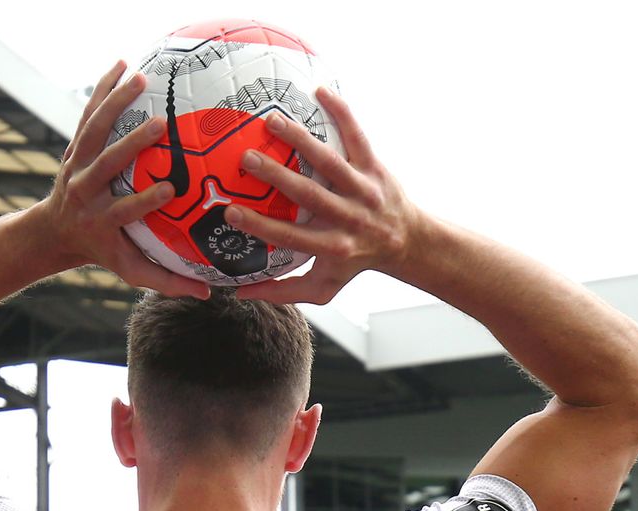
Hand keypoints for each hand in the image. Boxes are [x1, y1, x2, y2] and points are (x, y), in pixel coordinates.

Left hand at [30, 61, 206, 299]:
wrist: (56, 231)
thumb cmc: (103, 250)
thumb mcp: (131, 269)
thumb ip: (167, 281)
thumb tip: (208, 294)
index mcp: (102, 221)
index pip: (125, 211)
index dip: (144, 200)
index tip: (171, 189)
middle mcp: (86, 191)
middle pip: (107, 165)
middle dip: (130, 146)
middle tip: (159, 126)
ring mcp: (77, 165)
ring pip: (93, 130)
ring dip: (115, 103)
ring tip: (140, 79)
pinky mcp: (75, 146)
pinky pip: (87, 114)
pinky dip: (101, 89)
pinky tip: (121, 64)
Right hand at [228, 87, 422, 305]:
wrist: (406, 242)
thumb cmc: (355, 263)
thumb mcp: (323, 286)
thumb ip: (282, 291)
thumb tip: (240, 294)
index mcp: (334, 248)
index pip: (291, 236)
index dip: (260, 226)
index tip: (230, 212)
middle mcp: (350, 218)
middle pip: (309, 195)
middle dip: (277, 177)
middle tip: (245, 158)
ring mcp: (364, 190)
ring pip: (330, 162)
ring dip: (301, 140)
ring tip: (271, 121)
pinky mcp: (375, 167)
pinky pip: (358, 135)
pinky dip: (342, 112)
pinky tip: (321, 91)